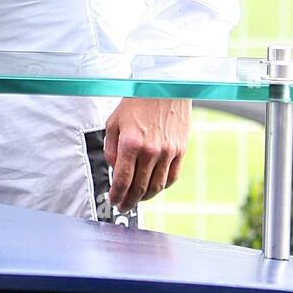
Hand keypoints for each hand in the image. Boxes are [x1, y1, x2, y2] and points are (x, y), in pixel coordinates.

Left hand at [103, 97, 189, 211]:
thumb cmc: (137, 101)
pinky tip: (153, 188)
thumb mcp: (114, 121)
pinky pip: (172, 177)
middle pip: (139, 188)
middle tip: (123, 206)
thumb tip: (115, 170)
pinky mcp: (180, 151)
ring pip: (157, 186)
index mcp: (131, 142)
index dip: (117, 195)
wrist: (164, 86)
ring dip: (145, 198)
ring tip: (136, 200)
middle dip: (129, 201)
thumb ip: (111, 148)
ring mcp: (168, 152)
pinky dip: (162, 187)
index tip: (113, 201)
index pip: (123, 179)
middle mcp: (150, 150)